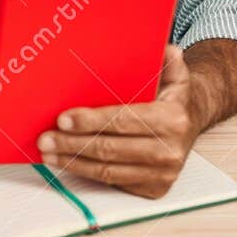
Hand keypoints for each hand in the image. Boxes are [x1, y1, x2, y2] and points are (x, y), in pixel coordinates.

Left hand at [36, 43, 211, 198]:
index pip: (123, 121)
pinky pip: (112, 182)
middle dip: (72, 144)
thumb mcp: (174, 73)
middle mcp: (169, 150)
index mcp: (172, 119)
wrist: (190, 125)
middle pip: (110, 149)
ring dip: (73, 162)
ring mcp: (162, 173)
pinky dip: (86, 172)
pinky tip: (68, 162)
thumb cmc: (172, 98)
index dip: (90, 121)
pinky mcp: (153, 188)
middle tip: (45, 138)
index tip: (63, 119)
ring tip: (49, 153)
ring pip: (108, 171)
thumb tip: (163, 48)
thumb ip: (167, 60)